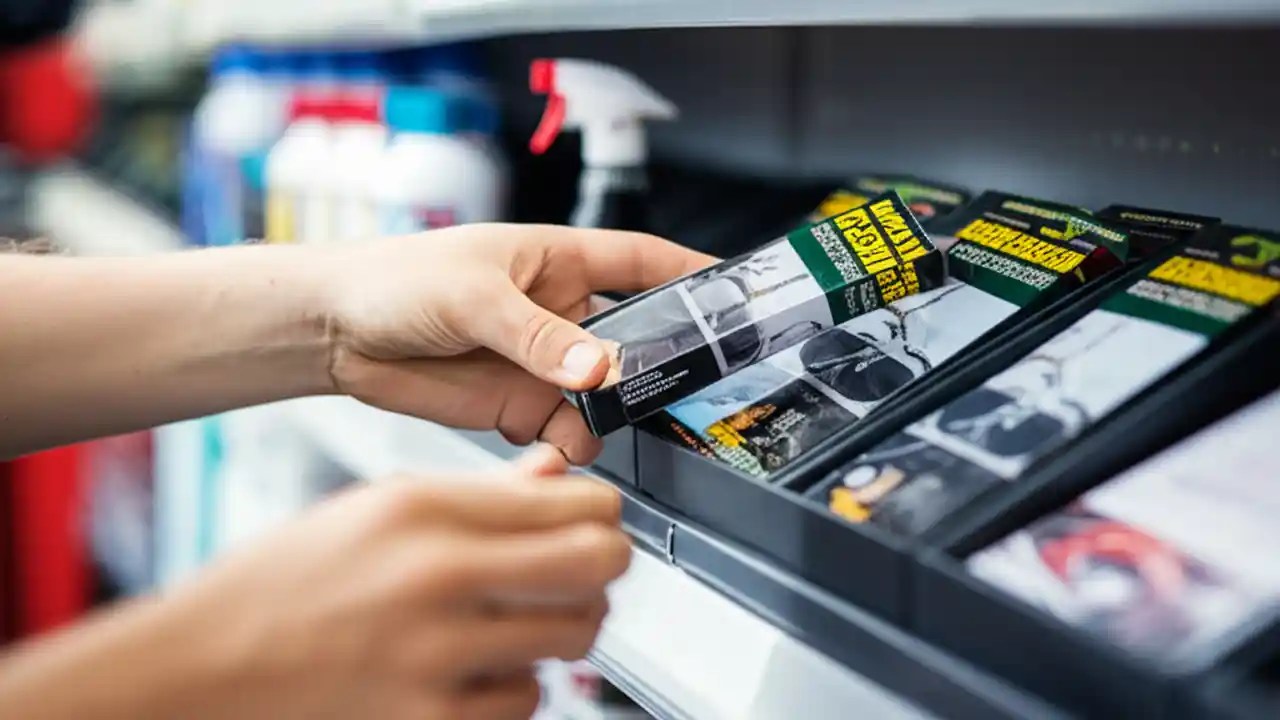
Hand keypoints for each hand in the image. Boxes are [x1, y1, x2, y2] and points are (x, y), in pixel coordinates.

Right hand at [167, 462, 625, 719]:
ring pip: (576, 636)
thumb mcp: (376, 509)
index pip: (576, 500)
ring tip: (521, 616)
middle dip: (604, 564)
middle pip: (598, 564)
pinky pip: (528, 700)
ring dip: (564, 625)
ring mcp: (436, 658)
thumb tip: (556, 473)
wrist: (201, 672)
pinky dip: (517, 684)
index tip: (597, 517)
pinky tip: (479, 666)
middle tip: (583, 567)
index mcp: (421, 509)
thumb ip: (479, 494)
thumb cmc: (282, 585)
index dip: (602, 509)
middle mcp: (436, 577)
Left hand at [323, 224, 713, 463]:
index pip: (643, 263)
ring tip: (598, 423)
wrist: (334, 332)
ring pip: (604, 393)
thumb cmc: (395, 280)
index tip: (735, 295)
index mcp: (558, 261)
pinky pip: (565, 428)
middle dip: (660, 362)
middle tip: (680, 386)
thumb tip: (597, 369)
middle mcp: (560, 312)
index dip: (692, 275)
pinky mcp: (517, 404)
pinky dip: (572, 442)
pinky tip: (559, 444)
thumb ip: (537, 337)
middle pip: (635, 337)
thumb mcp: (473, 296)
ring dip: (611, 411)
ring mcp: (542, 362)